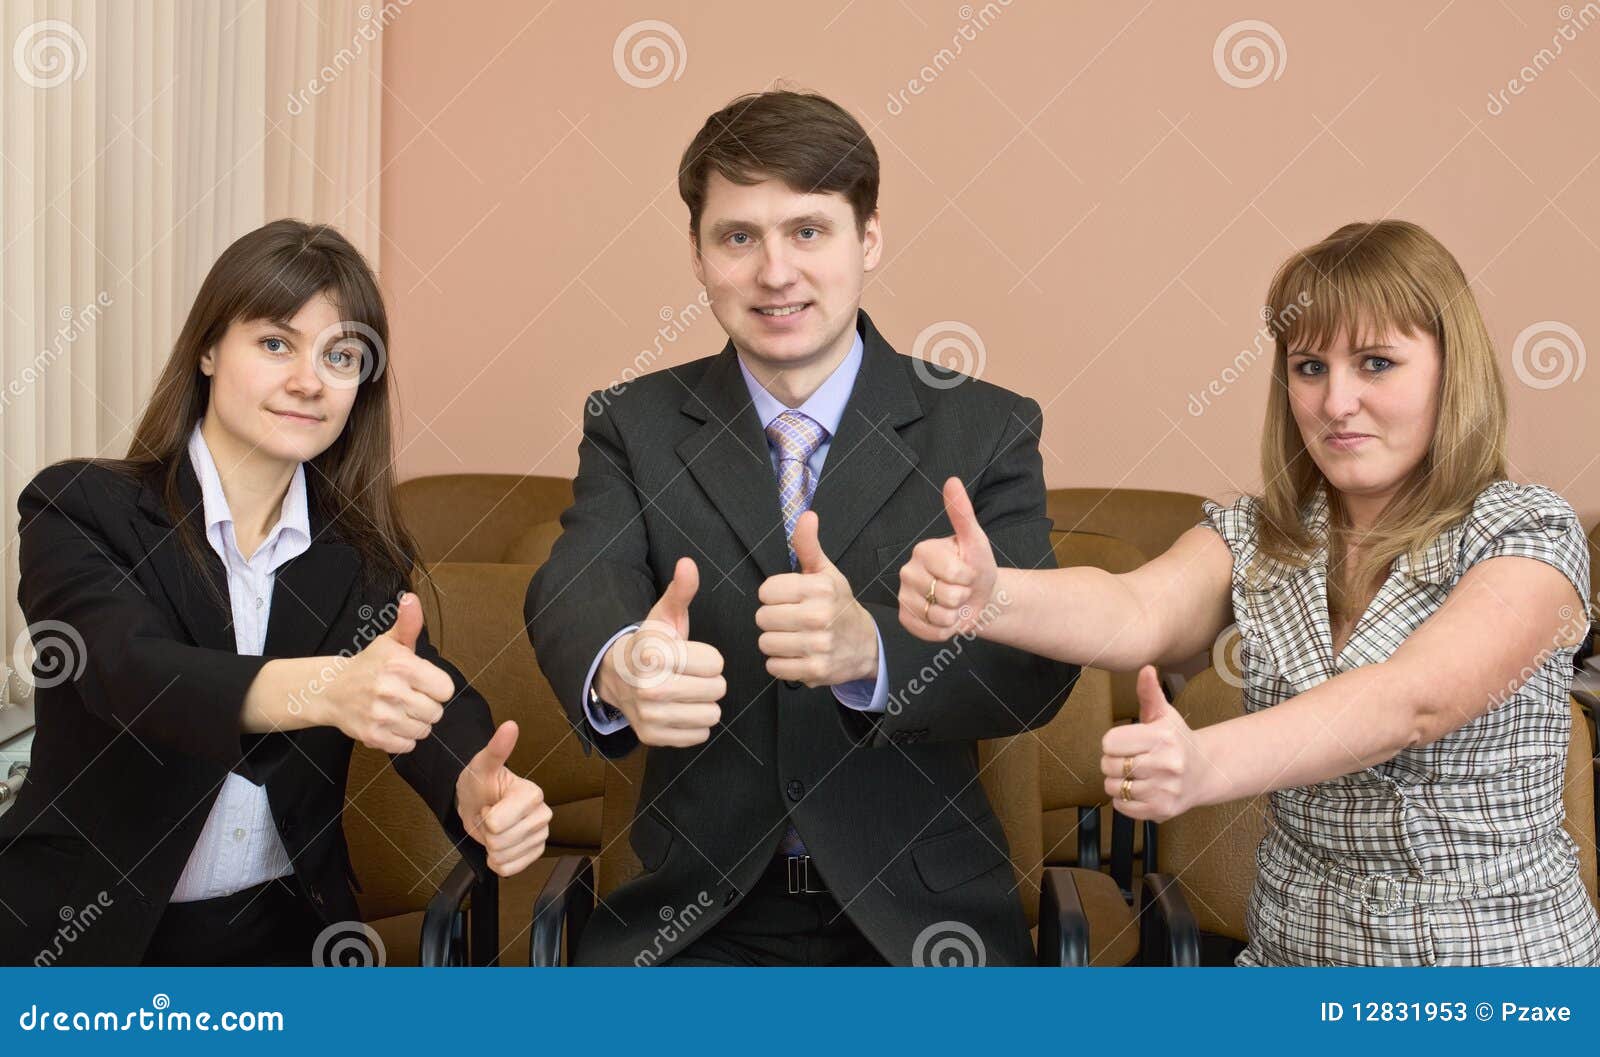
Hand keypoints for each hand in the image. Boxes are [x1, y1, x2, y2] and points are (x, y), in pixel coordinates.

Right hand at [317, 592, 453, 753]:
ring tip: (399, 709)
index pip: (446, 689)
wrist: (331, 690)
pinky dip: (403, 738)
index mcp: (400, 665)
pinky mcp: (373, 737)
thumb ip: (409, 623)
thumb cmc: (369, 665)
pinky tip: (390, 723)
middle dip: (426, 706)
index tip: (421, 682)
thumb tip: (411, 599)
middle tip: (408, 696)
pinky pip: (407, 745)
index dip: (436, 687)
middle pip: (436, 712)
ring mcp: (381, 715)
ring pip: (424, 730)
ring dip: (415, 723)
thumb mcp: (391, 642)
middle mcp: (390, 690)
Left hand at [457, 721, 552, 876]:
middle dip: (486, 832)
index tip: (489, 802)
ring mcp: (540, 836)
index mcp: (532, 794)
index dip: (485, 817)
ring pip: (503, 856)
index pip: (497, 823)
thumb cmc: (480, 783)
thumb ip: (497, 748)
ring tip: (494, 827)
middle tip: (489, 814)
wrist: (479, 803)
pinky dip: (497, 861)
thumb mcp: (482, 766)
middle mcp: (543, 814)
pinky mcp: (535, 853)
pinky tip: (499, 844)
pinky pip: (509, 869)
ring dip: (490, 846)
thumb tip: (510, 726)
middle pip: (499, 842)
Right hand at [596, 557, 726, 746]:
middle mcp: (649, 689)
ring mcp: (650, 717)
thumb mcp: (664, 615)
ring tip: (686, 691)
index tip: (688, 654)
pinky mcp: (653, 738)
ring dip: (704, 703)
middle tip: (690, 674)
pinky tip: (679, 708)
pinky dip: (694, 723)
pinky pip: (700, 735)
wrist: (617, 676)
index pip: (716, 663)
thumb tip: (688, 563)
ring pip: (712, 715)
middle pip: (717, 689)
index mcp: (654, 655)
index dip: (708, 657)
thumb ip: (681, 591)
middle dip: (710, 680)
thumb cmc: (651, 644)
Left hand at [755, 511, 878, 686]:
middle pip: (762, 618)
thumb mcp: (825, 572)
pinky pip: (774, 667)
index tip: (789, 598)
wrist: (866, 644)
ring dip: (775, 641)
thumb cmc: (838, 605)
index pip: (766, 591)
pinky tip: (797, 654)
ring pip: (766, 643)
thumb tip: (806, 515)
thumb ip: (808, 545)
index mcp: (819, 588)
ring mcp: (818, 646)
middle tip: (791, 619)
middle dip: (773, 619)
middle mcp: (819, 616)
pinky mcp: (815, 671)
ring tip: (793, 637)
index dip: (773, 595)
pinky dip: (781, 663)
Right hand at [898, 477, 997, 640]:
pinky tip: (945, 618)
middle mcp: (907, 571)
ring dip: (955, 615)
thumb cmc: (977, 567)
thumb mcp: (975, 541)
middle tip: (961, 589)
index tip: (968, 572)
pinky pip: (929, 632)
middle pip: (947, 596)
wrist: (979, 597)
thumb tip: (952, 481)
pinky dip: (944, 630)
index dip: (969, 578)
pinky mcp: (905, 618)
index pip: (954, 573)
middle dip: (963, 597)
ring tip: (954, 604)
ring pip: (939, 617)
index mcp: (923, 550)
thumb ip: (962, 513)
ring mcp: (903, 596)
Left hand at [1100, 666, 1209, 821]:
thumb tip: (1145, 669)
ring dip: (1117, 782)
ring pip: (1114, 788)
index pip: (1109, 743)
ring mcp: (1165, 789)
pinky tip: (1139, 789)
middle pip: (1109, 766)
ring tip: (1135, 775)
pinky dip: (1124, 800)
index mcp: (1162, 737)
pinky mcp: (1162, 810)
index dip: (1113, 743)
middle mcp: (1166, 764)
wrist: (1204, 772)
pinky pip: (1123, 807)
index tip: (1125, 743)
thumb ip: (1149, 693)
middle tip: (1130, 759)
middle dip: (1113, 762)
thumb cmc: (1177, 740)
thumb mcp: (1163, 714)